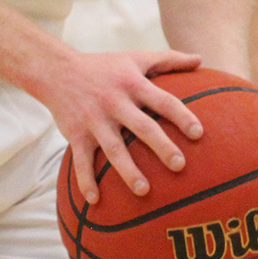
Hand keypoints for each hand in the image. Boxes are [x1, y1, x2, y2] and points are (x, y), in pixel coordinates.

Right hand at [33, 49, 204, 204]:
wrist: (57, 71)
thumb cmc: (104, 67)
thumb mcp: (136, 58)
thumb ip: (169, 60)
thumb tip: (201, 59)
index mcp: (133, 84)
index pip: (162, 101)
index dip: (181, 116)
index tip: (198, 134)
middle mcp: (115, 102)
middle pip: (142, 127)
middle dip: (161, 146)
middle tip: (180, 165)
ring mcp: (94, 120)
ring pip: (114, 148)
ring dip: (128, 170)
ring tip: (144, 191)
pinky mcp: (76, 134)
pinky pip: (81, 160)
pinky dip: (86, 180)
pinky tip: (95, 201)